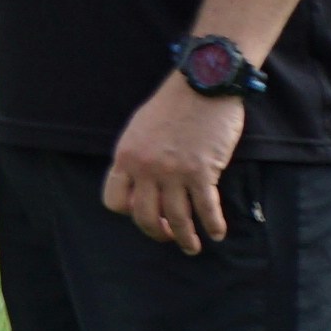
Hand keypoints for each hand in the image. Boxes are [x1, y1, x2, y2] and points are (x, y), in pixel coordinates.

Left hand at [104, 77, 241, 249]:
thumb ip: (137, 156)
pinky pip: (206, 209)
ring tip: (192, 246)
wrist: (202, 84)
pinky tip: (217, 233)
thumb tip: (138, 183)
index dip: (129, 213)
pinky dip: (212, 225)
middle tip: (170, 236)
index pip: (114, 200)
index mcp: (126, 156)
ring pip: (177, 218)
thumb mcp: (140, 128)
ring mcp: (174, 172)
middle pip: (144, 216)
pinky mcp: (202, 171)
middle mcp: (146, 168)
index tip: (146, 214)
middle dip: (157, 232)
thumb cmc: (173, 104)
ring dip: (186, 238)